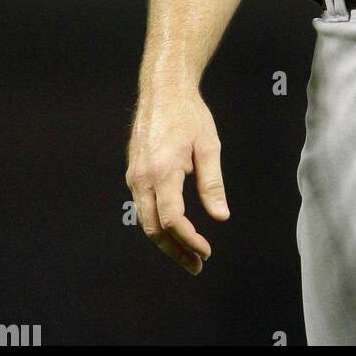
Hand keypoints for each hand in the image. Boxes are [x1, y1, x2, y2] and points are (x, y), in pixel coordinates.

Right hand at [126, 85, 229, 274]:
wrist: (163, 90)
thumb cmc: (189, 115)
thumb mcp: (209, 146)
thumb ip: (212, 183)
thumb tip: (221, 217)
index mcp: (162, 171)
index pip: (173, 220)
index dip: (189, 240)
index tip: (206, 251)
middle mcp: (142, 178)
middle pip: (154, 229)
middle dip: (175, 251)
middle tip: (197, 265)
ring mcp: (134, 176)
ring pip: (145, 221)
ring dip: (166, 241)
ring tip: (188, 254)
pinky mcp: (133, 173)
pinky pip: (143, 207)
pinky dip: (158, 224)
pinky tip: (175, 229)